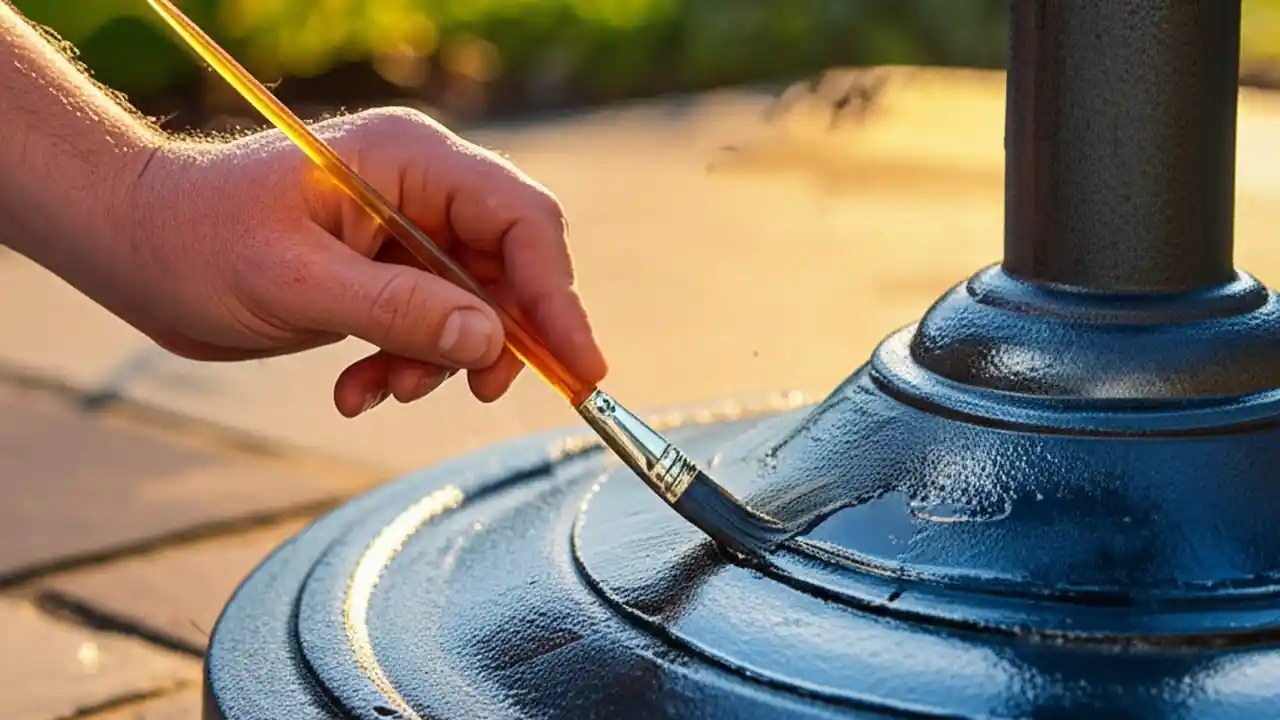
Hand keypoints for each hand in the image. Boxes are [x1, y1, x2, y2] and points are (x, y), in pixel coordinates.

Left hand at [113, 108, 606, 415]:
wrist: (131, 246)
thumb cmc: (195, 240)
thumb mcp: (298, 282)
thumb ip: (400, 311)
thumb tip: (490, 343)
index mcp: (409, 161)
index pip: (520, 220)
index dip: (557, 295)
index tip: (579, 365)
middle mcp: (418, 190)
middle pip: (508, 267)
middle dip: (495, 338)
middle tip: (479, 391)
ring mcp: (403, 231)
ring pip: (471, 307)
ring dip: (439, 362)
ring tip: (380, 390)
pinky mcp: (383, 272)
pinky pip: (429, 326)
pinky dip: (405, 365)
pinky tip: (357, 389)